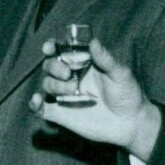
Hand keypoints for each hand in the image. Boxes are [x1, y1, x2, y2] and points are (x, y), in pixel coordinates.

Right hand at [31, 36, 159, 159]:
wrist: (130, 123)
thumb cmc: (128, 94)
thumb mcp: (120, 73)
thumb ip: (105, 59)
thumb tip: (93, 41)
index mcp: (83, 64)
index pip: (62, 51)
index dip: (52, 47)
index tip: (50, 47)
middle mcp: (71, 78)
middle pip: (50, 66)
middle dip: (54, 67)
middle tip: (67, 74)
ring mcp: (64, 95)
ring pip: (47, 84)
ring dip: (54, 84)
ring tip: (73, 91)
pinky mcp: (60, 113)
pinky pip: (40, 108)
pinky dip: (34, 104)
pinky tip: (37, 100)